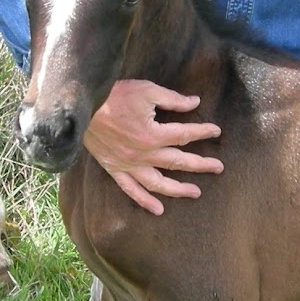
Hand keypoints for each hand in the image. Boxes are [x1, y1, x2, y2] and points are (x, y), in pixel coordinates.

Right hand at [82, 79, 223, 214]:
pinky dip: (145, 201)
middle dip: (201, 165)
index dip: (203, 132)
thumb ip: (172, 99)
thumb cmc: (114, 95)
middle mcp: (143, 154)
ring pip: (158, 183)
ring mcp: (129, 165)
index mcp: (153, 134)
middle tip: (218, 168)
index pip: (185, 135)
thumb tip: (194, 103)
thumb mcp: (146, 90)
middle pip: (178, 162)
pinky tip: (158, 209)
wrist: (81, 107)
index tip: (216, 131)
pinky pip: (131, 190)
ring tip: (196, 192)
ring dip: (179, 189)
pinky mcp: (115, 169)